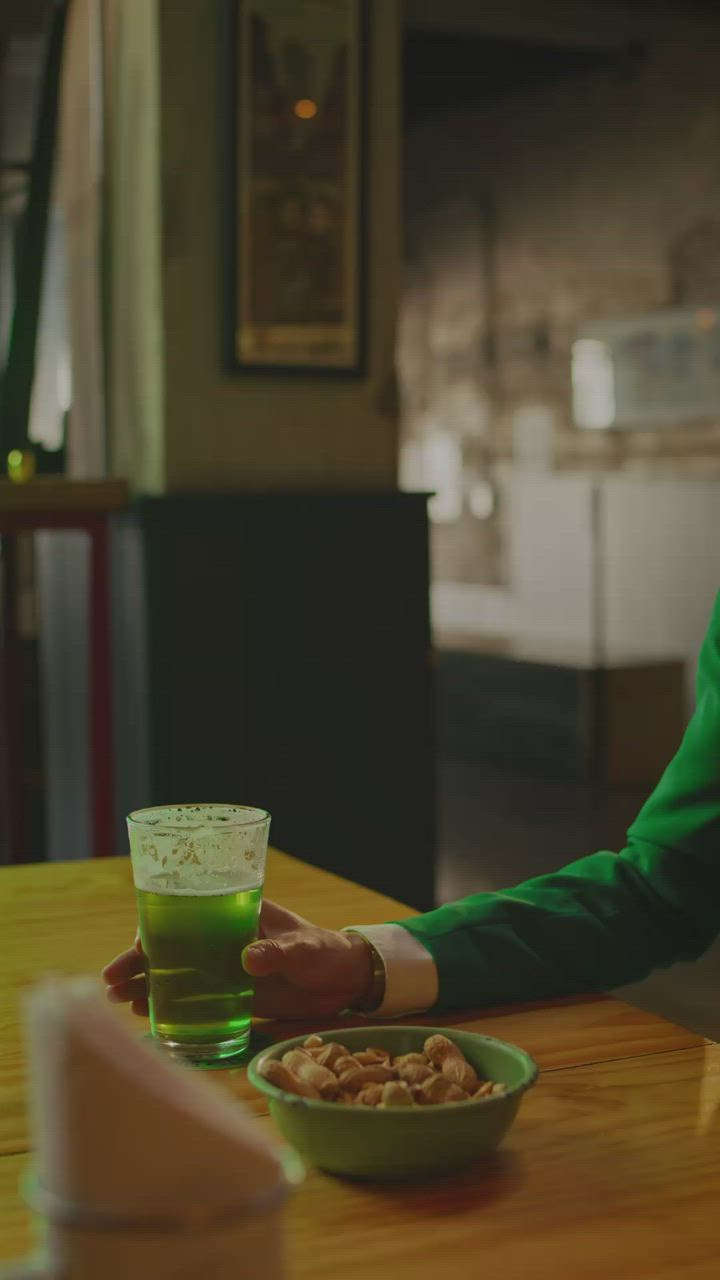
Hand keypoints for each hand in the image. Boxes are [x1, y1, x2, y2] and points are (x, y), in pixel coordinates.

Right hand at [102, 900, 374, 1019]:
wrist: (346, 981)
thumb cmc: (325, 952)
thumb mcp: (303, 948)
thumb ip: (278, 952)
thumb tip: (248, 959)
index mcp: (236, 914)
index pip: (186, 916)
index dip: (155, 931)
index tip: (135, 948)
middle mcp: (223, 940)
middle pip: (171, 947)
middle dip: (138, 962)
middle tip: (111, 982)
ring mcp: (225, 968)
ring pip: (176, 974)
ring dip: (146, 985)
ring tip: (120, 1000)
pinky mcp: (232, 996)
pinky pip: (194, 1000)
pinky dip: (170, 1006)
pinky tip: (147, 1016)